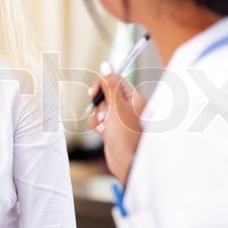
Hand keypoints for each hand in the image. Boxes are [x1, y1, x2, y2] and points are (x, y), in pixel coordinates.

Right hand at [89, 62, 145, 182]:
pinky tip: (104, 133)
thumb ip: (109, 85)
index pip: (114, 81)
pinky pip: (98, 120)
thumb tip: (106, 65)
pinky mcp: (112, 128)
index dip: (102, 85)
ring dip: (98, 117)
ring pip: (99, 108)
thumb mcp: (116, 107)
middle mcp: (128, 106)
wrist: (125, 162)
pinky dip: (98, 126)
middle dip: (99, 105)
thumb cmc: (126, 137)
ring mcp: (119, 118)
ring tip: (105, 127)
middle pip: (105, 94)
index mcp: (134, 98)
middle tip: (105, 116)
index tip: (94, 93)